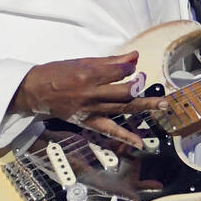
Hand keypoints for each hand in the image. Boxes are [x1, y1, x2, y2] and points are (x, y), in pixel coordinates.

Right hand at [9, 52, 168, 148]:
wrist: (36, 91)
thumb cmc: (58, 72)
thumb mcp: (82, 61)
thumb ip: (109, 61)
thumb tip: (134, 57)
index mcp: (89, 74)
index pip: (119, 71)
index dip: (129, 68)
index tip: (132, 67)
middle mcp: (91, 92)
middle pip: (124, 91)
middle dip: (140, 86)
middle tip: (149, 83)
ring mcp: (91, 109)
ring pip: (122, 108)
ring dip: (144, 106)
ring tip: (164, 105)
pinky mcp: (88, 121)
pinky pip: (109, 130)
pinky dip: (125, 137)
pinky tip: (140, 142)